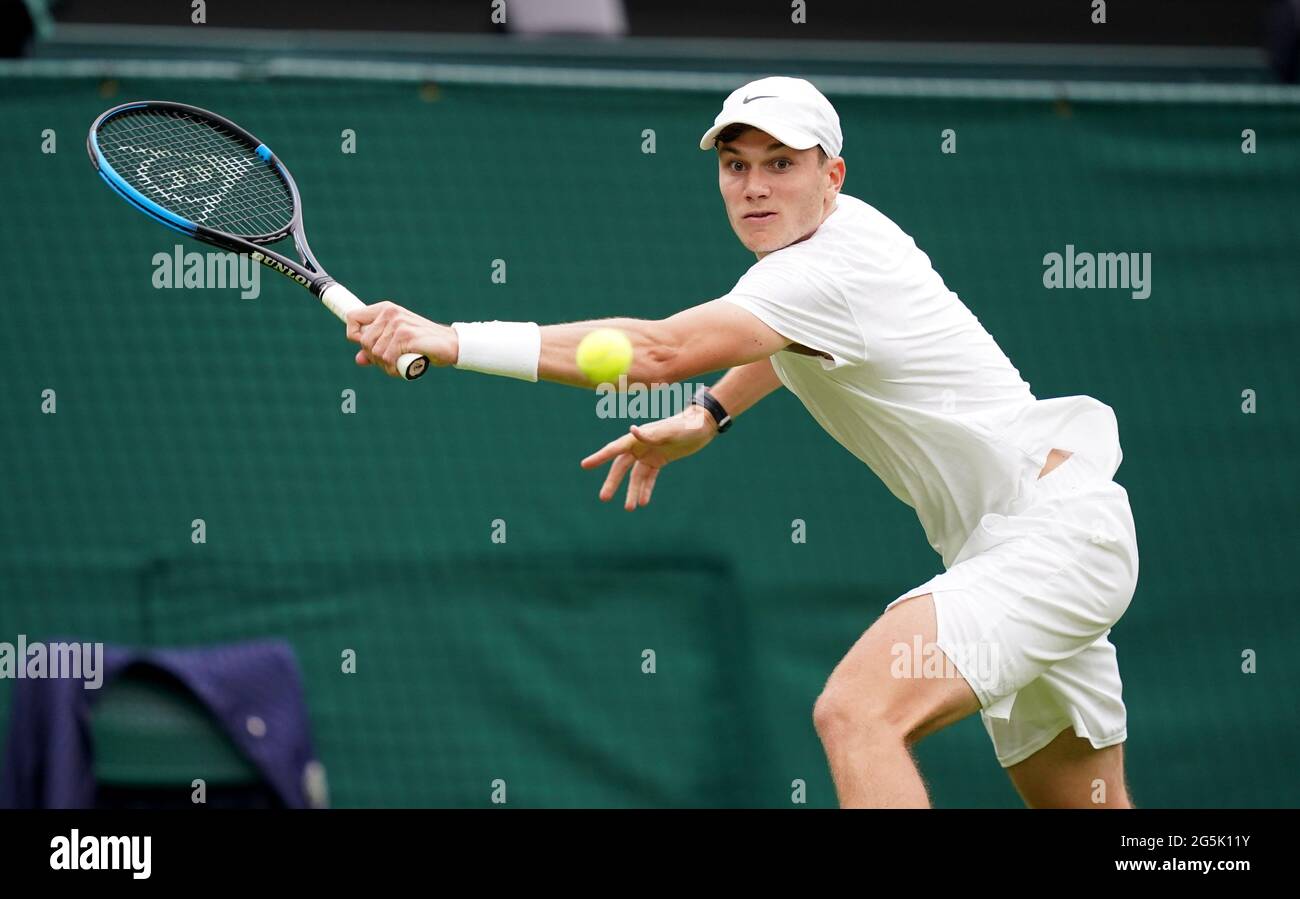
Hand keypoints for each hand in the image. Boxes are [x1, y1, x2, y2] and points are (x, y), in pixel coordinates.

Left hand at [345, 301, 457, 377]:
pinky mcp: (406, 336)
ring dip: (386, 366)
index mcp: (386, 309)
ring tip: (400, 364)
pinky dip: (394, 369)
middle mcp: (390, 313)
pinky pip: (388, 359)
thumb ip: (378, 348)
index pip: (353, 318)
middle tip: (390, 362)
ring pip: (375, 353)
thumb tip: (359, 359)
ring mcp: (398, 324)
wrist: (450, 344)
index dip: (353, 335)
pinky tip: (405, 367)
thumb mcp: (398, 343)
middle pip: (363, 341)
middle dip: (374, 358)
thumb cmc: (423, 343)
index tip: (365, 348)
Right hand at [580, 404, 718, 509]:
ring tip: (629, 508)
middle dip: (613, 482)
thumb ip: (650, 434)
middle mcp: (640, 445)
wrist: (702, 424)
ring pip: (635, 476)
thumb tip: (632, 431)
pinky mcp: (659, 459)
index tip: (584, 465)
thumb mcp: (669, 431)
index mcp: (638, 437)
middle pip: (621, 467)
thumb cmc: (686, 426)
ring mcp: (649, 453)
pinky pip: (649, 477)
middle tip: (603, 498)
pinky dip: (646, 489)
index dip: (599, 457)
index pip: (614, 449)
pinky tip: (643, 502)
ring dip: (632, 491)